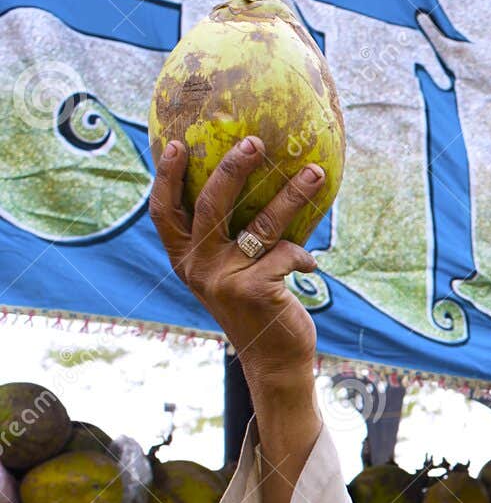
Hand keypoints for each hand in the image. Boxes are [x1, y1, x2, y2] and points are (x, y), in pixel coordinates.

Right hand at [148, 136, 323, 387]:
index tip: (175, 142)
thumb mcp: (229, 275)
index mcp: (185, 259)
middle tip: (254, 141)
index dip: (166, 176)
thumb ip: (226, 243)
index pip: (165, 212)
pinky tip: (311, 266)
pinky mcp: (256, 290)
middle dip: (233, 168)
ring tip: (314, 173)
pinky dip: (304, 256)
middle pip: (210, 204)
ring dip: (292, 195)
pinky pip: (287, 254)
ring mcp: (225, 279)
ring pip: (261, 224)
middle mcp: (198, 267)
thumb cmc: (256, 310)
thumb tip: (254, 189)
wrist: (273, 361)